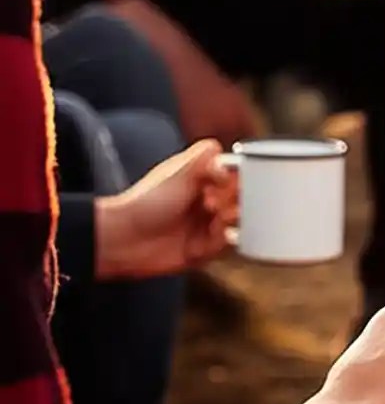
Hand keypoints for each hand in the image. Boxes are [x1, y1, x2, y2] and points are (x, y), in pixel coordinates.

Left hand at [95, 139, 238, 278]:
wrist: (124, 239)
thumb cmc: (147, 202)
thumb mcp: (179, 169)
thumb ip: (206, 155)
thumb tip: (229, 164)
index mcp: (201, 178)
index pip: (235, 174)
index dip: (235, 179)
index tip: (221, 183)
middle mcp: (207, 200)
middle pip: (241, 199)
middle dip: (232, 201)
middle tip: (210, 205)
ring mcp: (206, 224)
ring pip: (238, 223)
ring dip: (227, 223)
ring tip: (212, 223)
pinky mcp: (204, 248)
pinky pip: (225, 246)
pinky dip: (217, 244)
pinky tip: (200, 242)